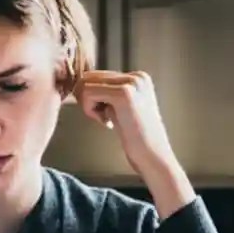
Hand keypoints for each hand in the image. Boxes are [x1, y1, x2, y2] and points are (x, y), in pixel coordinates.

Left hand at [73, 70, 194, 216]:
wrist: (153, 157)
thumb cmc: (137, 140)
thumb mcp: (122, 109)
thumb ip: (108, 94)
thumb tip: (80, 86)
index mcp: (138, 78)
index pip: (97, 76)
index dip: (92, 97)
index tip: (105, 116)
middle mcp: (136, 76)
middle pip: (89, 77)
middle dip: (87, 100)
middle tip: (103, 119)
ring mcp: (131, 83)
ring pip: (86, 84)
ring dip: (88, 106)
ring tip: (106, 120)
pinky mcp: (123, 94)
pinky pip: (88, 93)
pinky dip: (90, 110)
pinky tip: (107, 123)